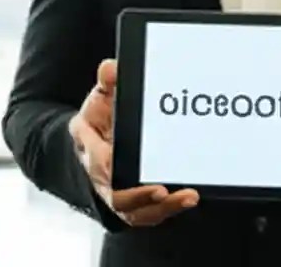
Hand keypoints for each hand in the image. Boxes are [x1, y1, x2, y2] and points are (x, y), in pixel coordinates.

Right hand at [69, 59, 199, 225]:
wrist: (93, 141)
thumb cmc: (100, 118)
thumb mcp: (100, 98)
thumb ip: (107, 83)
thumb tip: (111, 68)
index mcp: (91, 150)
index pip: (101, 163)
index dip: (114, 168)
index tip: (129, 163)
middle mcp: (103, 178)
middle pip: (119, 198)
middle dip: (142, 197)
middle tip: (165, 191)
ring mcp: (120, 193)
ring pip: (137, 211)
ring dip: (163, 208)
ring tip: (188, 197)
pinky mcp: (137, 202)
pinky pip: (150, 213)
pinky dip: (169, 209)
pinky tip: (188, 198)